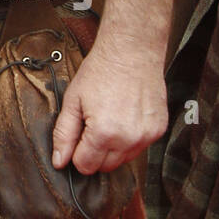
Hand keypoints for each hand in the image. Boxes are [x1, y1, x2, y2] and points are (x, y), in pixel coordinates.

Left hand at [51, 42, 166, 174]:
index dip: (77, 153)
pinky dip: (130, 138)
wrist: (131, 52)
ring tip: (109, 119)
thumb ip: (64, 134)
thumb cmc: (100, 72)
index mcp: (103, 133)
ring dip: (113, 148)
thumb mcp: (73, 100)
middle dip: (94, 152)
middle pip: (106, 167)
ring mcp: (147, 136)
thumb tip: (59, 161)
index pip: (86, 166)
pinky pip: (140, 147)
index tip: (78, 137)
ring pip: (124, 159)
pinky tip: (125, 116)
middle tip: (92, 125)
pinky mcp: (159, 130)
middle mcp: (128, 139)